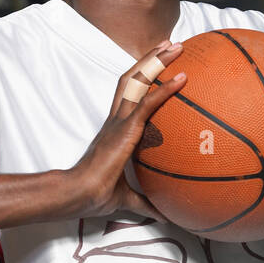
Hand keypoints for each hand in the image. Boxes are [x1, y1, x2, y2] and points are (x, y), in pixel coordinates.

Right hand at [70, 41, 187, 217]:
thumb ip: (149, 203)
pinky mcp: (125, 128)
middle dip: (150, 58)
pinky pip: (148, 102)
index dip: (142, 76)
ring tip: (175, 45)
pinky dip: (166, 88)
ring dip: (156, 60)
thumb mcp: (131, 199)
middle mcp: (116, 119)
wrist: (80, 194)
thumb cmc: (97, 196)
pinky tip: (183, 77)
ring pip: (137, 80)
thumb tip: (168, 218)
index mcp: (115, 130)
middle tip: (171, 44)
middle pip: (132, 78)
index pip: (129, 95)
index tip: (159, 64)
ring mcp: (119, 121)